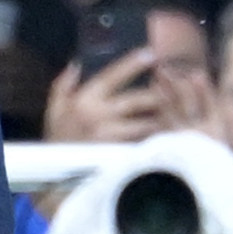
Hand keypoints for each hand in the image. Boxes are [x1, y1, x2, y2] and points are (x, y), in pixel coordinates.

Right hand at [42, 47, 166, 144]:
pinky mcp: (122, 156)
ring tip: (178, 110)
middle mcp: (100, 116)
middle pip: (138, 99)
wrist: (58, 180)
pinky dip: (159, 138)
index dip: (133, 63)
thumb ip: (63, 85)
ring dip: (163, 116)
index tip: (151, 53)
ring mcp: (112, 137)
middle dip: (159, 92)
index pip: (112, 75)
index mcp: (85, 100)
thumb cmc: (59, 142)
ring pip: (148, 122)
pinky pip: (146, 143)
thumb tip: (76, 64)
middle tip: (175, 85)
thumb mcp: (54, 111)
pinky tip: (171, 134)